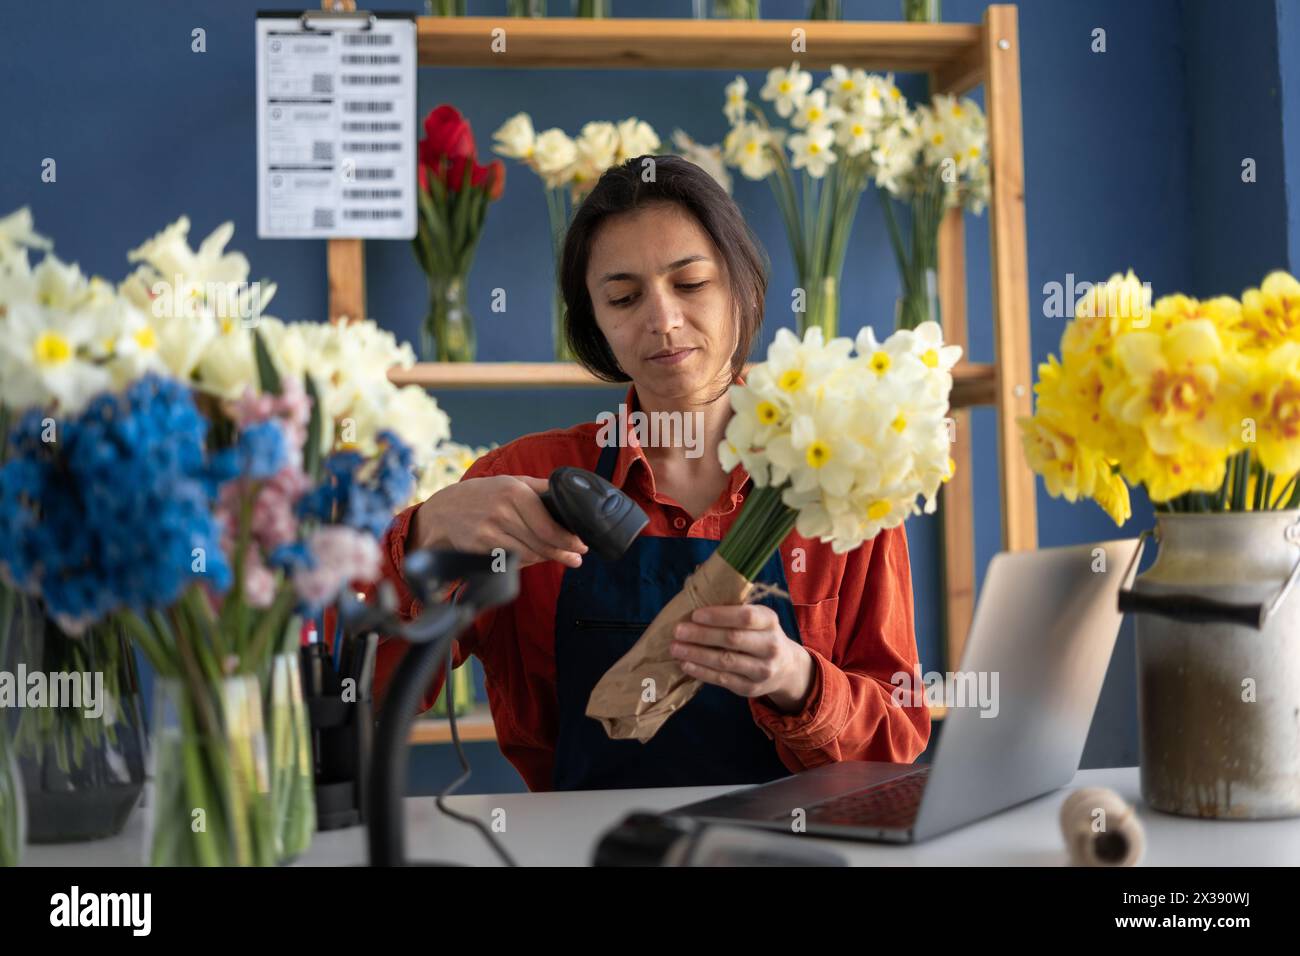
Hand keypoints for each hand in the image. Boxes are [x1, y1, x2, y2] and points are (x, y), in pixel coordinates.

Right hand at [407, 474, 588, 568]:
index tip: (581, 545)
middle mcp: (501, 512)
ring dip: (545, 558)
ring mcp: (488, 533)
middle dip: (563, 554)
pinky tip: (532, 557)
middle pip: (541, 545)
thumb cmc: (483, 494)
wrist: (442, 510)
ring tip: (558, 557)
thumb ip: (540, 488)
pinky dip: (525, 562)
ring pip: (528, 556)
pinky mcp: (480, 549)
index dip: (568, 541)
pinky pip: (512, 562)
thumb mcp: (511, 481)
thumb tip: (570, 496)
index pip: (548, 527)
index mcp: (514, 492)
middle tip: (575, 558)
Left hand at [670, 603, 814, 713]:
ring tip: (675, 648)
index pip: (745, 617)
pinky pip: (722, 679)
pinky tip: (686, 664)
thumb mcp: (758, 619)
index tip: (695, 615)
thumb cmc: (760, 635)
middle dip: (701, 635)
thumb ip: (734, 611)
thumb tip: (695, 600)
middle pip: (732, 639)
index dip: (719, 616)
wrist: (786, 668)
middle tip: (678, 631)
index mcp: (770, 621)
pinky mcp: (751, 688)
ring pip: (725, 661)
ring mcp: (762, 670)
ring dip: (696, 654)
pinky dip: (701, 671)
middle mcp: (770, 646)